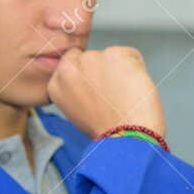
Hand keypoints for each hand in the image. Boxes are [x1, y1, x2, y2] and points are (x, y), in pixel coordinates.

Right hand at [47, 46, 165, 139]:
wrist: (126, 139)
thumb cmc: (107, 131)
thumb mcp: (77, 111)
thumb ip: (78, 89)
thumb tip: (91, 78)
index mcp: (56, 83)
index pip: (72, 63)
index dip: (89, 76)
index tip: (97, 92)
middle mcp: (69, 67)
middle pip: (91, 57)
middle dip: (103, 70)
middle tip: (113, 95)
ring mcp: (92, 58)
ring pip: (111, 56)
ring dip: (121, 71)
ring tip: (124, 96)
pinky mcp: (115, 54)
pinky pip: (131, 55)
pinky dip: (137, 69)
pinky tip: (134, 89)